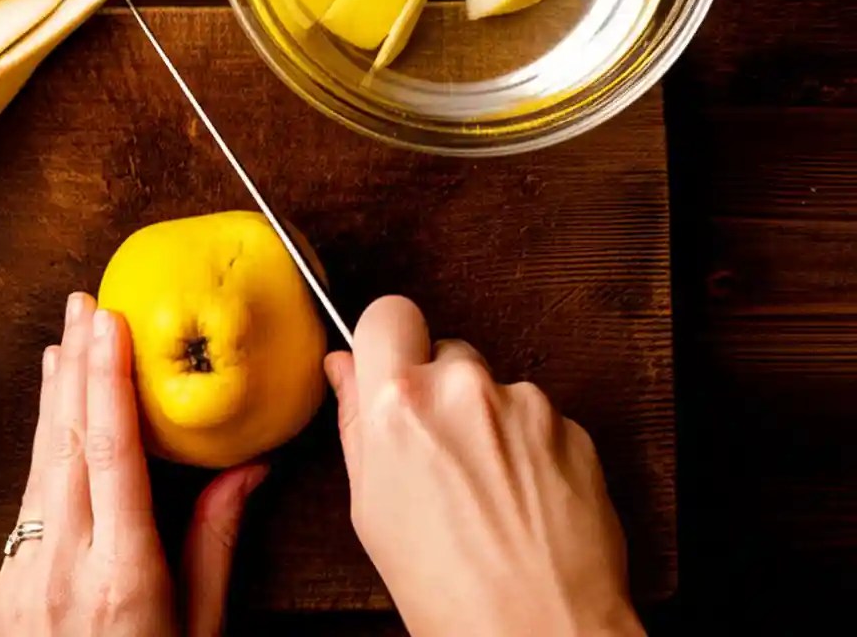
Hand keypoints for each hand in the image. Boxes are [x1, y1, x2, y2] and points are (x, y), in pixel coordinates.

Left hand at [0, 293, 266, 636]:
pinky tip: (56, 426)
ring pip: (39, 468)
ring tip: (65, 343)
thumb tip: (248, 468)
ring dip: (54, 401)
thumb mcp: (203, 632)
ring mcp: (19, 583)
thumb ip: (216, 545)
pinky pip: (28, 508)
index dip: (109, 379)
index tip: (110, 322)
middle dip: (75, 365)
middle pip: (65, 444)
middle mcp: (61, 572)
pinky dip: (45, 455)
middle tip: (84, 304)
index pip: (112, 455)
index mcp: (123, 580)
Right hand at [324, 296, 643, 636]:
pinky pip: (537, 418)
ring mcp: (526, 404)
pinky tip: (521, 501)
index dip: (386, 337)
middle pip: (444, 351)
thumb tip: (345, 369)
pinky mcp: (573, 426)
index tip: (390, 364)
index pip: (387, 312)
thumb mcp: (370, 508)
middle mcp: (464, 388)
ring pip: (493, 387)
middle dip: (438, 390)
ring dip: (487, 422)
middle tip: (438, 456)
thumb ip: (356, 424)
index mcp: (399, 404)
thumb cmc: (447, 590)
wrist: (539, 631)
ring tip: (485, 493)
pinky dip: (528, 448)